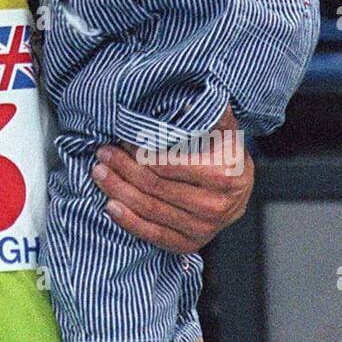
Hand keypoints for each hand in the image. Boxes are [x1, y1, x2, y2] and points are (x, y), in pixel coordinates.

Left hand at [92, 105, 253, 252]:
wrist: (241, 189)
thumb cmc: (225, 153)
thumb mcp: (223, 129)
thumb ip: (209, 113)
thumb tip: (187, 98)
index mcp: (223, 174)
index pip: (168, 163)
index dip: (139, 151)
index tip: (122, 139)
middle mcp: (214, 205)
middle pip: (154, 186)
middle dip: (123, 168)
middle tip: (103, 153)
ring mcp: (203, 228)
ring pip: (149, 209)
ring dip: (118, 190)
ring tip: (100, 173)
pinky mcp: (190, 243)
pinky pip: (153, 235)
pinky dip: (128, 221)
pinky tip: (110, 204)